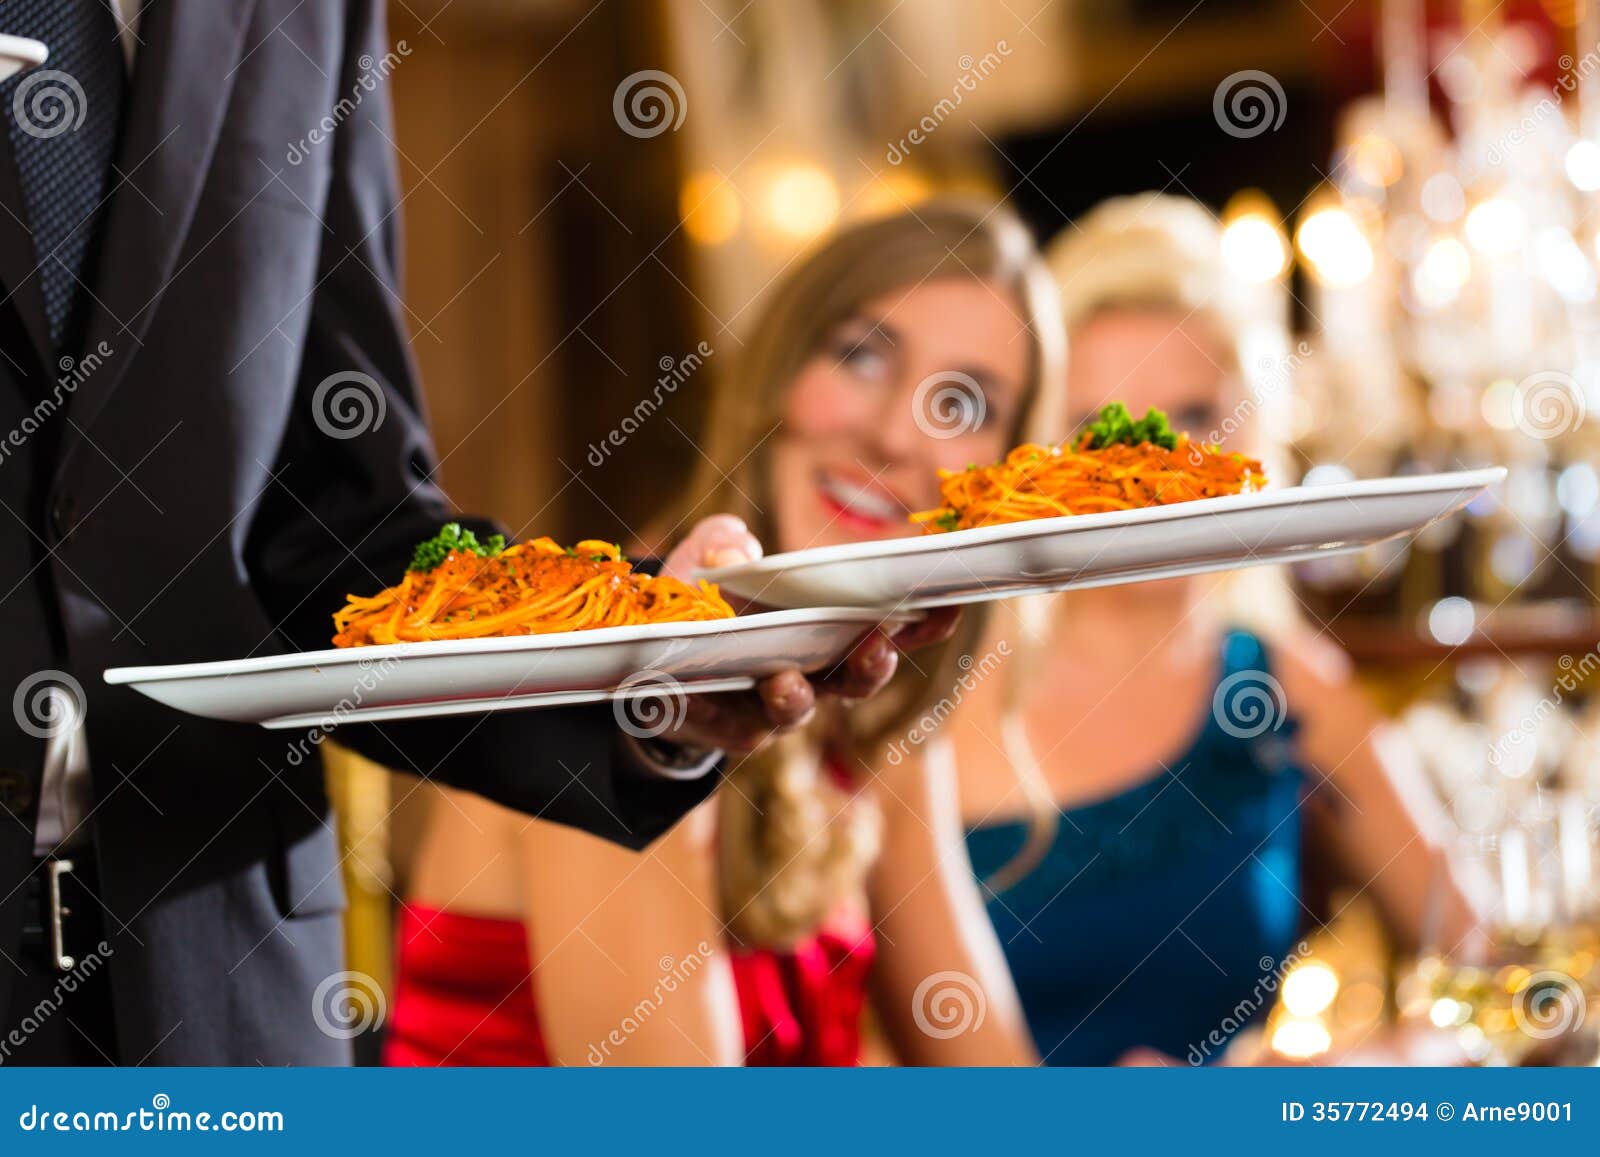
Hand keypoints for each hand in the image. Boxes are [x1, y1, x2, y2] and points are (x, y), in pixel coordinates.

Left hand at [654, 515, 959, 753]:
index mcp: (829, 627)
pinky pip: (734, 729)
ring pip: (799, 711)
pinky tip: (703, 699)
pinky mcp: (728, 730)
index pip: (890, 626)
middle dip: (872, 664)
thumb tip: (736, 548)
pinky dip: (722, 714)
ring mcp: (774, 706)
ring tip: (785, 683)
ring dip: (796, 698)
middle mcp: (814, 673)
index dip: (925, 618)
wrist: (659, 667)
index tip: (952, 600)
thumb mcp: (710, 559)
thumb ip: (721, 540)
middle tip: (876, 645)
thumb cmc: (707, 606)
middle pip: (858, 678)